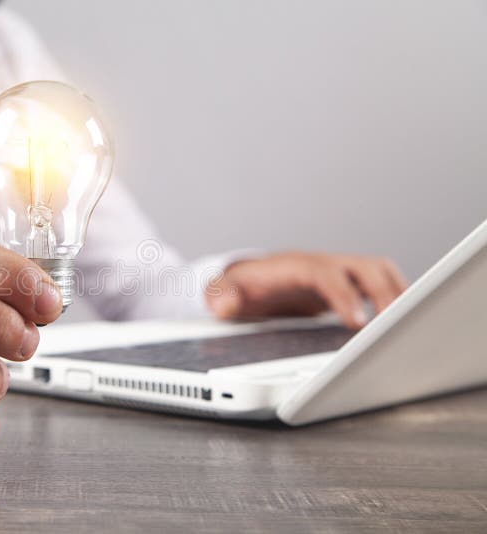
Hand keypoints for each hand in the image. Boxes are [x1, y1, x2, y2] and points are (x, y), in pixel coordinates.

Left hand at [206, 252, 407, 328]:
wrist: (248, 279)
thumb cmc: (240, 287)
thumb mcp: (220, 292)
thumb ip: (220, 296)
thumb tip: (225, 303)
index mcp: (294, 266)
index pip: (324, 273)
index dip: (343, 294)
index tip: (357, 321)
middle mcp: (321, 265)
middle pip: (364, 266)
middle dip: (383, 292)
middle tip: (393, 325)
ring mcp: (337, 273)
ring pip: (379, 272)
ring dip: (396, 294)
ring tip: (404, 326)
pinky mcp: (347, 286)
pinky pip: (380, 285)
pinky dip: (394, 300)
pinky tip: (397, 326)